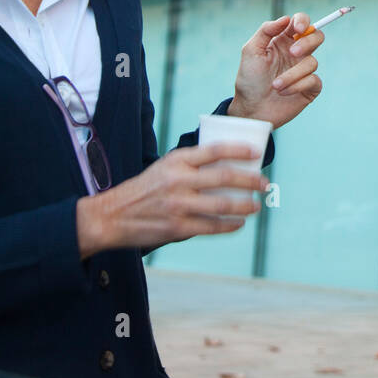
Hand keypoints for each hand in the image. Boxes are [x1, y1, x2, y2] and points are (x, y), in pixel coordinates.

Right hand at [76, 143, 269, 258]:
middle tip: (265, 183)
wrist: (113, 216)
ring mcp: (179, 205)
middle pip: (224, 178)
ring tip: (256, 205)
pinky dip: (229, 225)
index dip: (239, 150)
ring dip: (245, 205)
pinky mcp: (178, 228)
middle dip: (250, 181)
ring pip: (222, 205)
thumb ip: (190, 166)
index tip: (257, 152)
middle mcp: (179, 181)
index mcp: (177, 161)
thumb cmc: (145, 189)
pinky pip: (211, 227)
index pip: (214, 150)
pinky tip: (239, 223)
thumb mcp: (164, 167)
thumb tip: (226, 166)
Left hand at [229, 13, 323, 129]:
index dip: (303, 21)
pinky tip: (284, 92)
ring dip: (292, 74)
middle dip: (308, 43)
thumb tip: (286, 18)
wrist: (251, 110)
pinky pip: (314, 80)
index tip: (298, 30)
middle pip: (317, 36)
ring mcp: (304, 70)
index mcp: (283, 41)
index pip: (301, 22)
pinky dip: (298, 85)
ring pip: (312, 62)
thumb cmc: (249, 80)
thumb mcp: (251, 51)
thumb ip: (266, 30)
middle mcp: (296, 53)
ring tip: (275, 85)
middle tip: (293, 52)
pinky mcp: (310, 88)